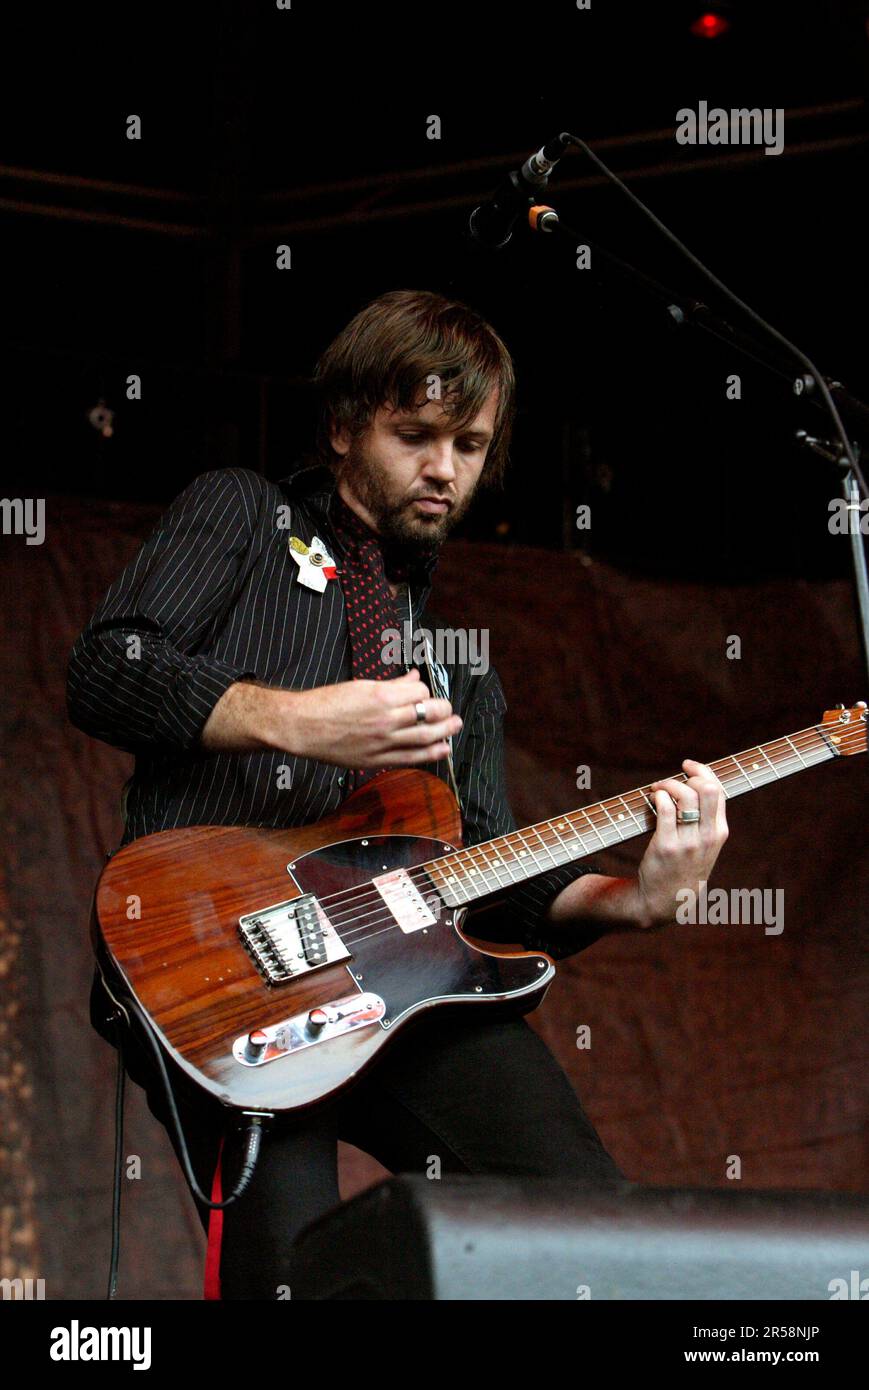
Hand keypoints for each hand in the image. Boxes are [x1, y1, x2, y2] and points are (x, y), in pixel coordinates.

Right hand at [272, 670, 461, 768]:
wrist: (302, 727)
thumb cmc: (326, 704)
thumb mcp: (361, 686)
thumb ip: (392, 684)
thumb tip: (413, 678)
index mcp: (381, 696)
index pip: (420, 692)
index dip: (425, 691)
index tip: (423, 694)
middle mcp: (386, 720)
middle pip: (429, 714)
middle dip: (444, 711)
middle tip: (450, 710)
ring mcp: (383, 742)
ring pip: (425, 737)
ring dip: (445, 732)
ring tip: (454, 726)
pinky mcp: (377, 759)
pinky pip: (411, 757)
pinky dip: (431, 753)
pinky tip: (442, 749)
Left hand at [635, 759, 728, 926]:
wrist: (668, 900)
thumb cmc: (685, 866)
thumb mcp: (706, 845)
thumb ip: (706, 819)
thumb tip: (695, 782)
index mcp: (720, 831)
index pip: (718, 790)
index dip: (702, 770)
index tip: (687, 766)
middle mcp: (708, 836)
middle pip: (707, 788)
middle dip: (688, 775)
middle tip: (671, 781)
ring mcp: (688, 842)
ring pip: (686, 795)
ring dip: (668, 784)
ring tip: (658, 789)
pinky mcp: (666, 846)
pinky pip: (664, 809)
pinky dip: (658, 796)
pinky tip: (652, 799)